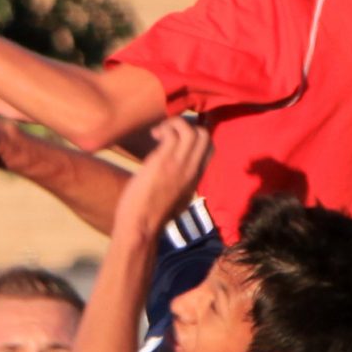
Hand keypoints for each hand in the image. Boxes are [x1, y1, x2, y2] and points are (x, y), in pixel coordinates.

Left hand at [113, 114, 211, 238]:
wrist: (141, 227)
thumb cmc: (151, 216)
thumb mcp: (175, 200)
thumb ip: (181, 185)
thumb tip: (175, 178)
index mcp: (196, 178)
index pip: (209, 148)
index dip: (196, 136)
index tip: (178, 137)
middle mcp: (192, 170)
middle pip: (204, 135)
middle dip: (186, 126)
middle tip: (168, 133)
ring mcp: (180, 165)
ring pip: (191, 131)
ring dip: (174, 124)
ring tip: (159, 134)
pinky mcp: (164, 161)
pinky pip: (172, 133)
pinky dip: (165, 128)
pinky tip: (154, 136)